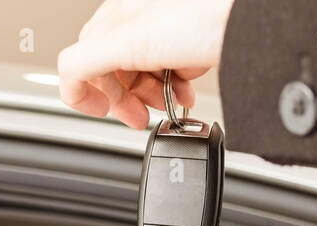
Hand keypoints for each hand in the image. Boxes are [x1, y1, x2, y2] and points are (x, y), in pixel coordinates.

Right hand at [57, 0, 235, 128]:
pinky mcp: (189, 48)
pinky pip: (170, 75)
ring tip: (164, 105)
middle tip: (136, 117)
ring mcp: (164, 36)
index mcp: (116, 16)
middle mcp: (137, 22)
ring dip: (148, 97)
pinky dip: (172, 91)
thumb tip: (65, 88)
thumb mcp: (129, 42)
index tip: (100, 112)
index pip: (80, 60)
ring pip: (141, 76)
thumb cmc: (201, 16)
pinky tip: (183, 94)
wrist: (251, 22)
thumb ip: (84, 63)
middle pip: (112, 71)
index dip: (86, 92)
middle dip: (122, 99)